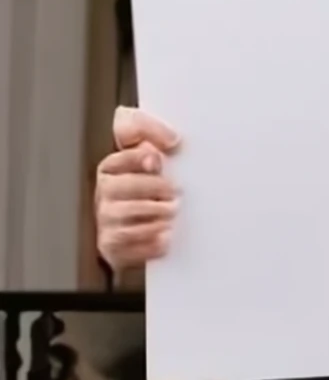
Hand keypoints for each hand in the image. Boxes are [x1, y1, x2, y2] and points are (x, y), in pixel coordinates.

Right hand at [95, 106, 179, 271]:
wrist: (154, 216)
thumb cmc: (153, 174)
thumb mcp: (149, 142)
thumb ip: (153, 131)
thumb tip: (171, 140)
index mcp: (111, 169)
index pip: (115, 161)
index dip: (135, 160)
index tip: (155, 162)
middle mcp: (104, 194)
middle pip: (118, 188)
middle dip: (149, 188)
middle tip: (173, 192)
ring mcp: (105, 221)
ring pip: (121, 218)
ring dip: (151, 215)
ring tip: (172, 212)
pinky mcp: (112, 247)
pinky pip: (125, 248)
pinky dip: (148, 243)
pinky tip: (165, 237)